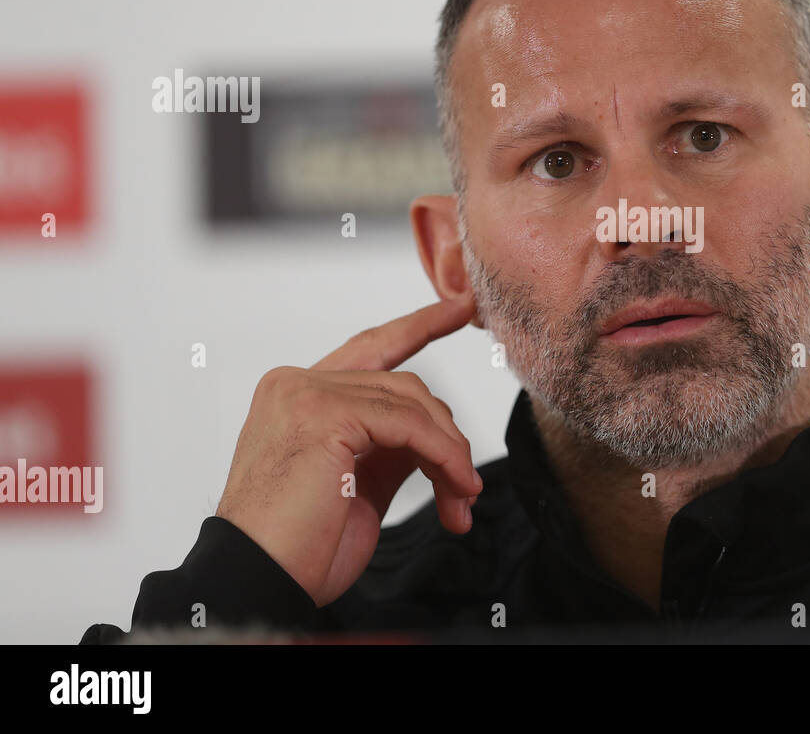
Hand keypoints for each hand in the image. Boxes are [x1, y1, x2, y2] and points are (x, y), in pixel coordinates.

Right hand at [215, 297, 480, 606]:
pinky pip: (410, 423)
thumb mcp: (357, 487)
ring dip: (450, 454)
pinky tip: (454, 487)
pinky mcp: (323, 412)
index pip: (370, 349)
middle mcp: (296, 385)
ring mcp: (306, 394)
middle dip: (445, 437)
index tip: (457, 308)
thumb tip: (433, 432)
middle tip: (465, 489)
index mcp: (296, 397)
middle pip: (403, 386)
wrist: (261, 583)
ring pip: (413, 402)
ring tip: (461, 498)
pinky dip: (443, 455)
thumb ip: (388, 446)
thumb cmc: (299, 548)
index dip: (416, 326)